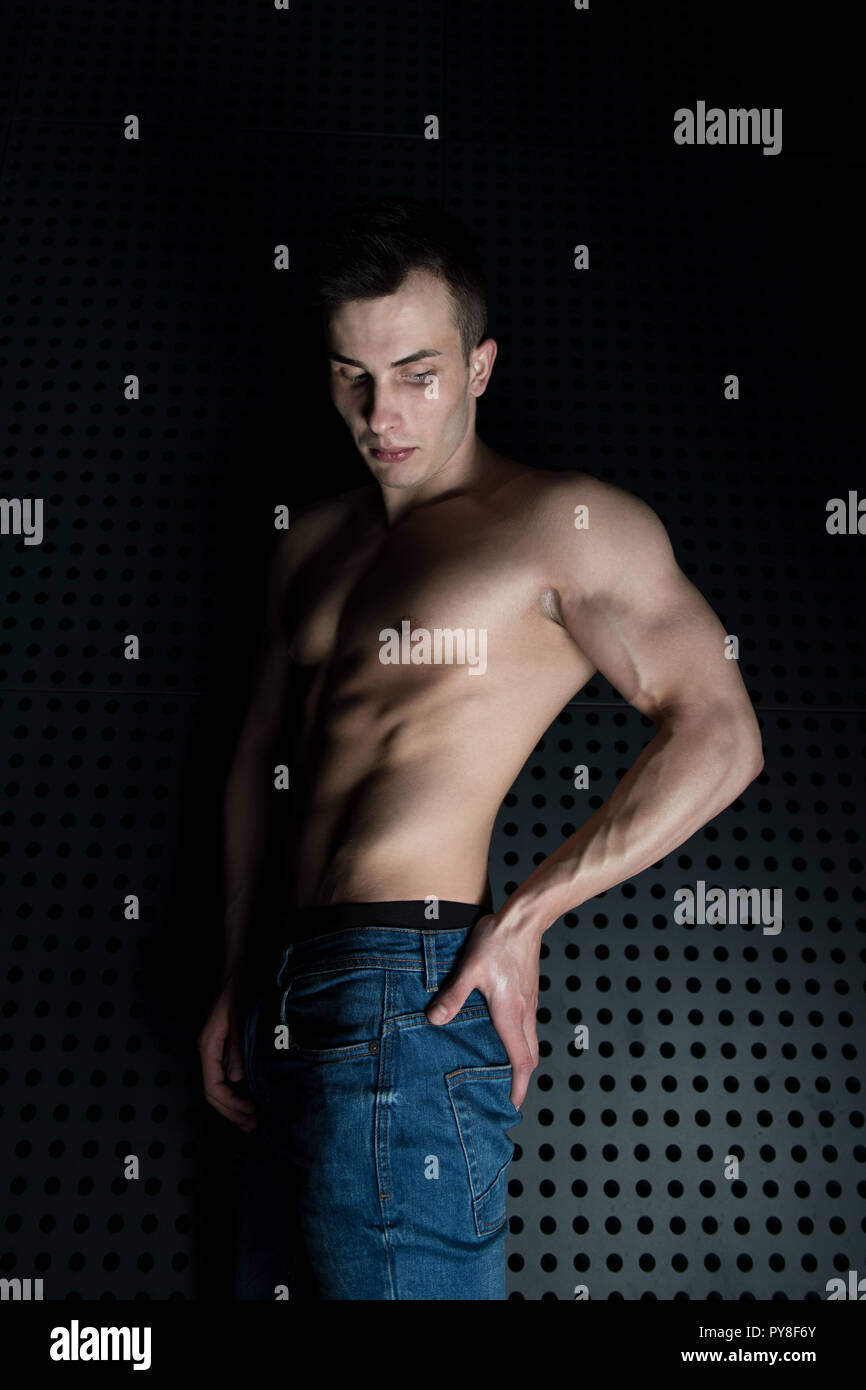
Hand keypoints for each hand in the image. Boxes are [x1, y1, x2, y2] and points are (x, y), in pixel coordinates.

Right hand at [197, 975, 257, 1132]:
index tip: (251, 1113)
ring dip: (234, 1104)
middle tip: (253, 1126)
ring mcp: (216, 1048)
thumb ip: (237, 1049)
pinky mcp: (225, 1044)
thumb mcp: (240, 1019)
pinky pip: (226, 1074)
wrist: (240, 968)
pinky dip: (237, 1089)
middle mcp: (209, 1050)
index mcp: (208, 1046)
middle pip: (214, 1091)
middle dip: (232, 1111)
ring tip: (252, 1119)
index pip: (213, 1087)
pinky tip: (250, 1095)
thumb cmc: (240, 989)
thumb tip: (237, 1079)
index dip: (231, 1104)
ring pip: (219, 1085)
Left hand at [425, 913, 539, 1108]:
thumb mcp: (470, 969)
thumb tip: (435, 1020)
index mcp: (511, 1014)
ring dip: (521, 1060)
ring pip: (531, 1041)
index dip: (518, 1086)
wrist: (524, 919)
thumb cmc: (498, 941)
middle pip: (530, 1056)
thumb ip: (453, 996)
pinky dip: (520, 1041)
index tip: (512, 1105)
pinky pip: (528, 1026)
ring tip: (505, 1071)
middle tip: (508, 1096)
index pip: (520, 1061)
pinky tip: (503, 1034)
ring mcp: (529, 1002)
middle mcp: (524, 1013)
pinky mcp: (528, 992)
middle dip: (521, 1080)